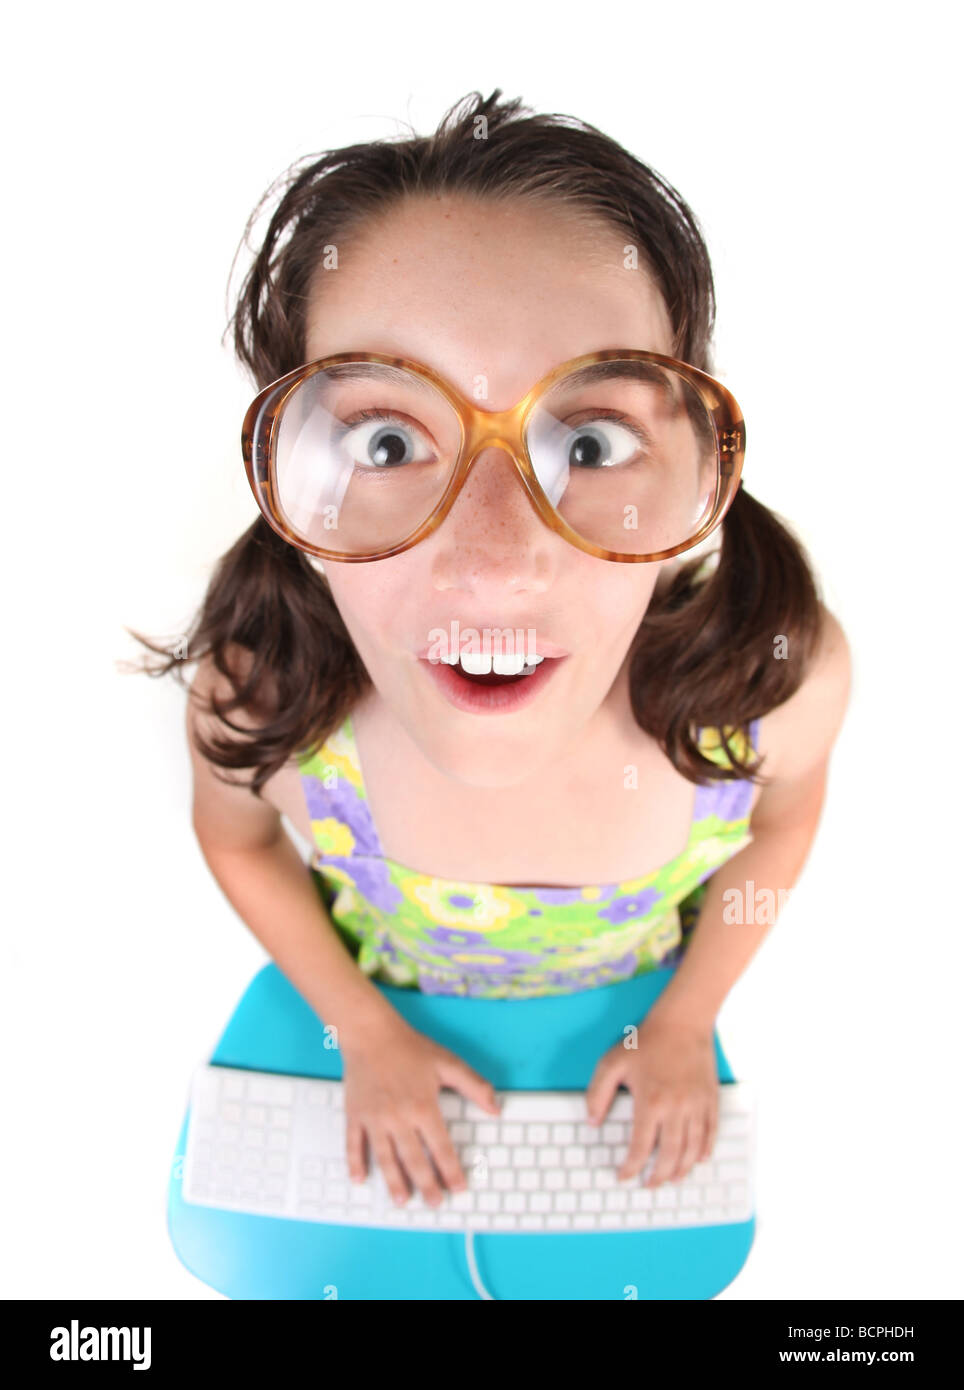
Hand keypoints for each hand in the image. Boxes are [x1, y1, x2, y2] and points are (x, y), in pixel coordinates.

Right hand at [339, 1015, 499, 1206]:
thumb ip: (474, 1086)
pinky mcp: (355, 1115)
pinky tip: (360, 1180)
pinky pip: (353, 1144)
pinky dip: (355, 1163)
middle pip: (414, 1160)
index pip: (441, 1148)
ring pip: (385, 1159)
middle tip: (434, 1203)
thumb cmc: (409, 1048)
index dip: (452, 1171)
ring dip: (394, 1182)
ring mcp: (374, 1119)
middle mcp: (398, 1118)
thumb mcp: (448, 1063)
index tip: (458, 1188)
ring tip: (403, 1201)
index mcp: (423, 1107)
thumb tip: (496, 1109)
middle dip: (426, 1185)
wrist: (371, 1033)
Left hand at [585, 1013, 718, 1185]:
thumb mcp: (612, 1062)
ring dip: (683, 1168)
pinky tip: (699, 1158)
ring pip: (693, 1149)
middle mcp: (676, 1109)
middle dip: (659, 1176)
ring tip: (673, 1178)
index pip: (641, 1147)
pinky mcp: (710, 1099)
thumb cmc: (646, 1041)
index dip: (631, 1167)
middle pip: (671, 1155)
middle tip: (650, 1185)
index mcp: (651, 1103)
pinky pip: (711, 1132)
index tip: (624, 1176)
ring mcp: (696, 1105)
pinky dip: (705, 1149)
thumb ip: (598, 1093)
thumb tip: (592, 1121)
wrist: (683, 1021)